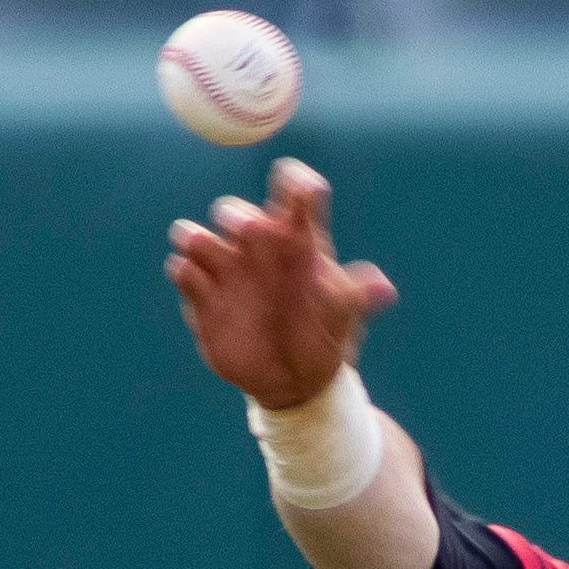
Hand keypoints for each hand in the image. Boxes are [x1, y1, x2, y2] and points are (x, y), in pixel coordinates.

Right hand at [166, 159, 396, 412]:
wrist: (295, 383)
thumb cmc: (322, 337)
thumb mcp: (344, 319)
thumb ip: (356, 297)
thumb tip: (384, 289)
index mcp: (296, 242)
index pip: (295, 198)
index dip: (297, 185)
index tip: (305, 190)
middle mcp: (256, 247)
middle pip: (236, 213)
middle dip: (240, 216)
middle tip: (251, 230)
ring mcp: (224, 269)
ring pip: (195, 236)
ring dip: (196, 238)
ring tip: (201, 248)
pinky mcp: (201, 295)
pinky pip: (184, 273)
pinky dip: (186, 275)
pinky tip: (200, 288)